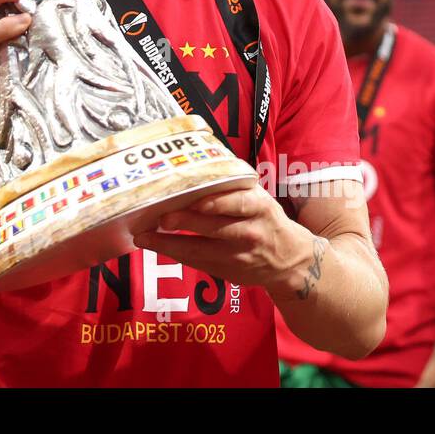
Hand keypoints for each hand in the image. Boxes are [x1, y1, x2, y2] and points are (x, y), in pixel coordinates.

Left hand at [133, 185, 320, 300]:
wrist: (289, 259)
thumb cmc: (264, 218)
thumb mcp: (258, 197)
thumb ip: (231, 185)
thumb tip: (193, 162)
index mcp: (258, 206)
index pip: (238, 202)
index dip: (216, 202)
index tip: (195, 200)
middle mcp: (249, 231)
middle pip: (214, 227)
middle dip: (185, 222)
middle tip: (160, 217)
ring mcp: (237, 255)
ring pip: (200, 249)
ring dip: (169, 244)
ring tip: (145, 236)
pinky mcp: (227, 271)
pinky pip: (197, 262)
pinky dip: (174, 254)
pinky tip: (154, 245)